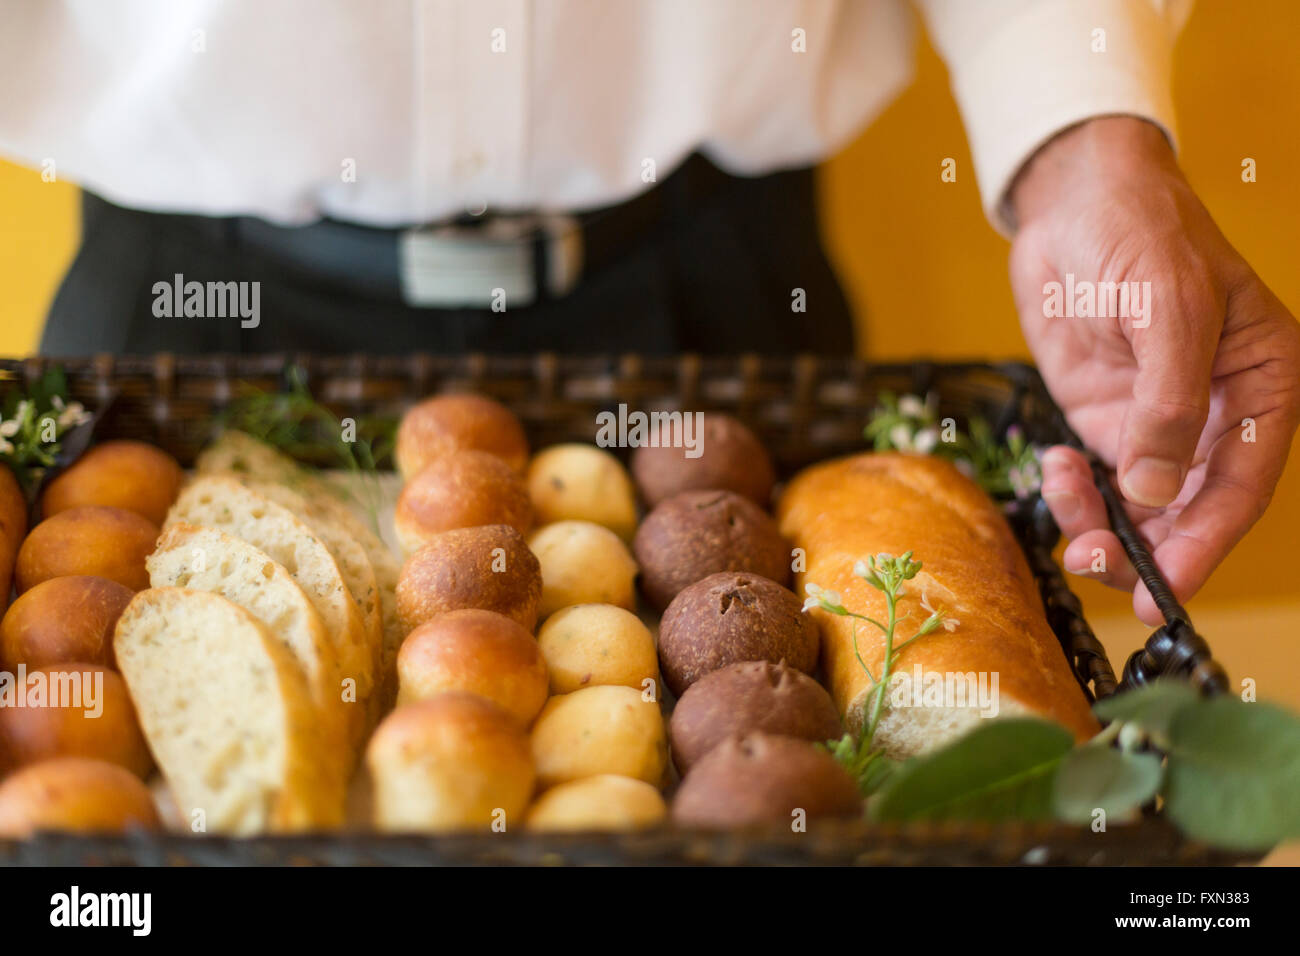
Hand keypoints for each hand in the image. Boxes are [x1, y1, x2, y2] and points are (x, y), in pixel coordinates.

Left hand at [1008, 116, 1299, 623]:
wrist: (1072, 204)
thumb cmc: (1139, 234)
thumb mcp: (1167, 308)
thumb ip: (1166, 404)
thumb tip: (1153, 492)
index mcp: (1262, 384)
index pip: (1242, 484)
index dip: (1207, 541)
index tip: (1168, 586)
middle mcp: (1213, 415)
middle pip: (1190, 510)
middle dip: (1147, 549)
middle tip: (1099, 567)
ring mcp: (1155, 423)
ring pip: (1139, 508)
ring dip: (1102, 526)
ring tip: (1067, 518)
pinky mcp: (1105, 421)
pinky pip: (1094, 482)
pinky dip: (1072, 492)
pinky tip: (1054, 468)